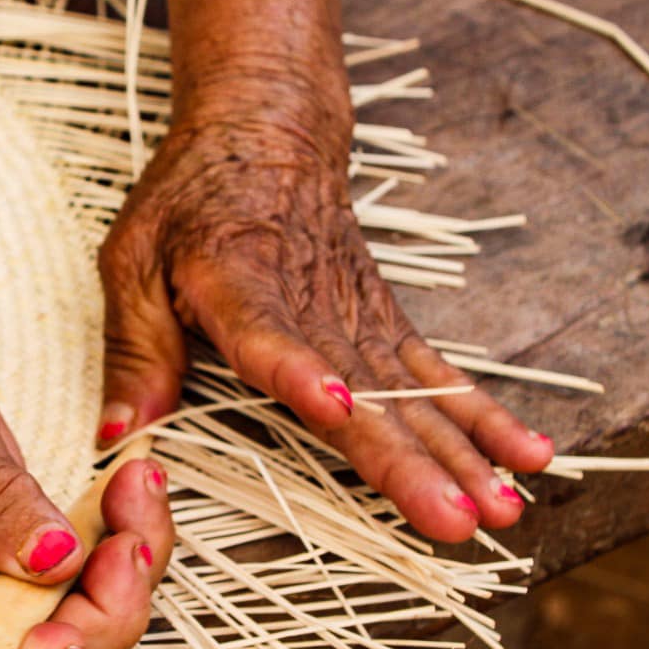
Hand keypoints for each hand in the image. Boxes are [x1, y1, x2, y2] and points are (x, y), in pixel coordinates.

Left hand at [95, 115, 553, 542]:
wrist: (266, 128)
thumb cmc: (189, 199)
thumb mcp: (134, 259)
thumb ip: (134, 349)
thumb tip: (118, 436)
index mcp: (236, 283)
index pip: (272, 334)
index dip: (303, 373)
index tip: (337, 405)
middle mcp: (311, 304)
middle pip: (366, 387)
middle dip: (412, 460)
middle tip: (455, 520)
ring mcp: (359, 314)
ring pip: (415, 391)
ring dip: (462, 453)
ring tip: (502, 510)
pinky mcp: (385, 321)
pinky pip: (440, 374)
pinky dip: (486, 417)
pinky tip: (529, 458)